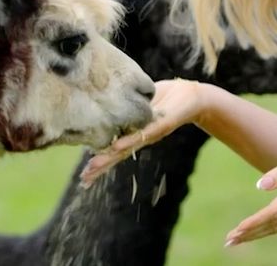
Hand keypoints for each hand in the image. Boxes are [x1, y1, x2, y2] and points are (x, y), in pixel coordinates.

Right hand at [79, 79, 206, 185]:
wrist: (192, 97)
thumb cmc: (165, 99)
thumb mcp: (139, 103)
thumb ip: (124, 107)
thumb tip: (105, 101)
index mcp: (134, 134)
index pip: (113, 150)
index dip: (100, 162)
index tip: (83, 175)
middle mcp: (141, 138)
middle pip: (117, 155)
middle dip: (101, 167)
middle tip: (84, 179)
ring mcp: (150, 133)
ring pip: (127, 148)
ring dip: (109, 158)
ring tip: (93, 167)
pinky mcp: (161, 125)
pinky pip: (143, 134)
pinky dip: (128, 141)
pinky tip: (116, 146)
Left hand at [225, 136, 276, 246]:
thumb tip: (260, 185)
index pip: (272, 212)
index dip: (254, 222)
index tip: (237, 230)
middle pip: (272, 224)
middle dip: (250, 234)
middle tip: (229, 241)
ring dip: (256, 233)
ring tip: (236, 239)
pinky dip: (268, 228)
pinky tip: (257, 231)